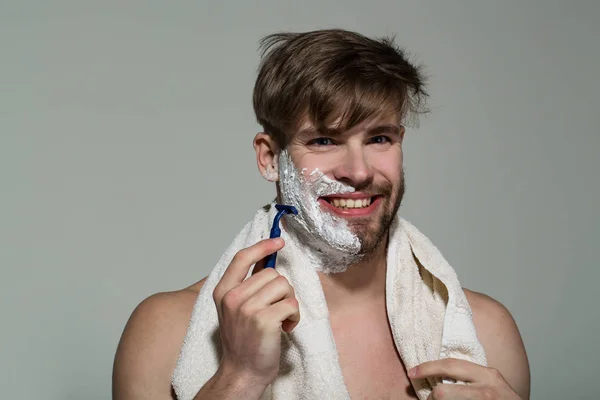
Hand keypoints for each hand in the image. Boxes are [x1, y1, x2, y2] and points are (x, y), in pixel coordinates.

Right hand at [212, 238, 300, 387]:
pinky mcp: (264, 320)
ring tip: (279, 320)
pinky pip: (291, 303)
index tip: (278, 241)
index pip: (242, 258)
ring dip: (289, 303)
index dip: (262, 246)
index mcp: (223, 292)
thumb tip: (266, 258)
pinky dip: (294, 316)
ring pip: (283, 286)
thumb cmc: (243, 341)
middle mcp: (232, 298)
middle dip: (281, 290)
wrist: (242, 373)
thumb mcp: (235, 308)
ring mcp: (247, 309)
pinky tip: (285, 328)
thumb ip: (248, 284)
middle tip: (275, 309)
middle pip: (271, 273)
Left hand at [409, 358, 521, 399]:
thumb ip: (472, 377)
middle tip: (429, 398)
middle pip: (442, 393)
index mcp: (488, 375)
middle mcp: (487, 390)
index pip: (450, 365)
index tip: (412, 372)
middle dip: (431, 397)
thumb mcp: (491, 384)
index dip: (427, 367)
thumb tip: (441, 374)